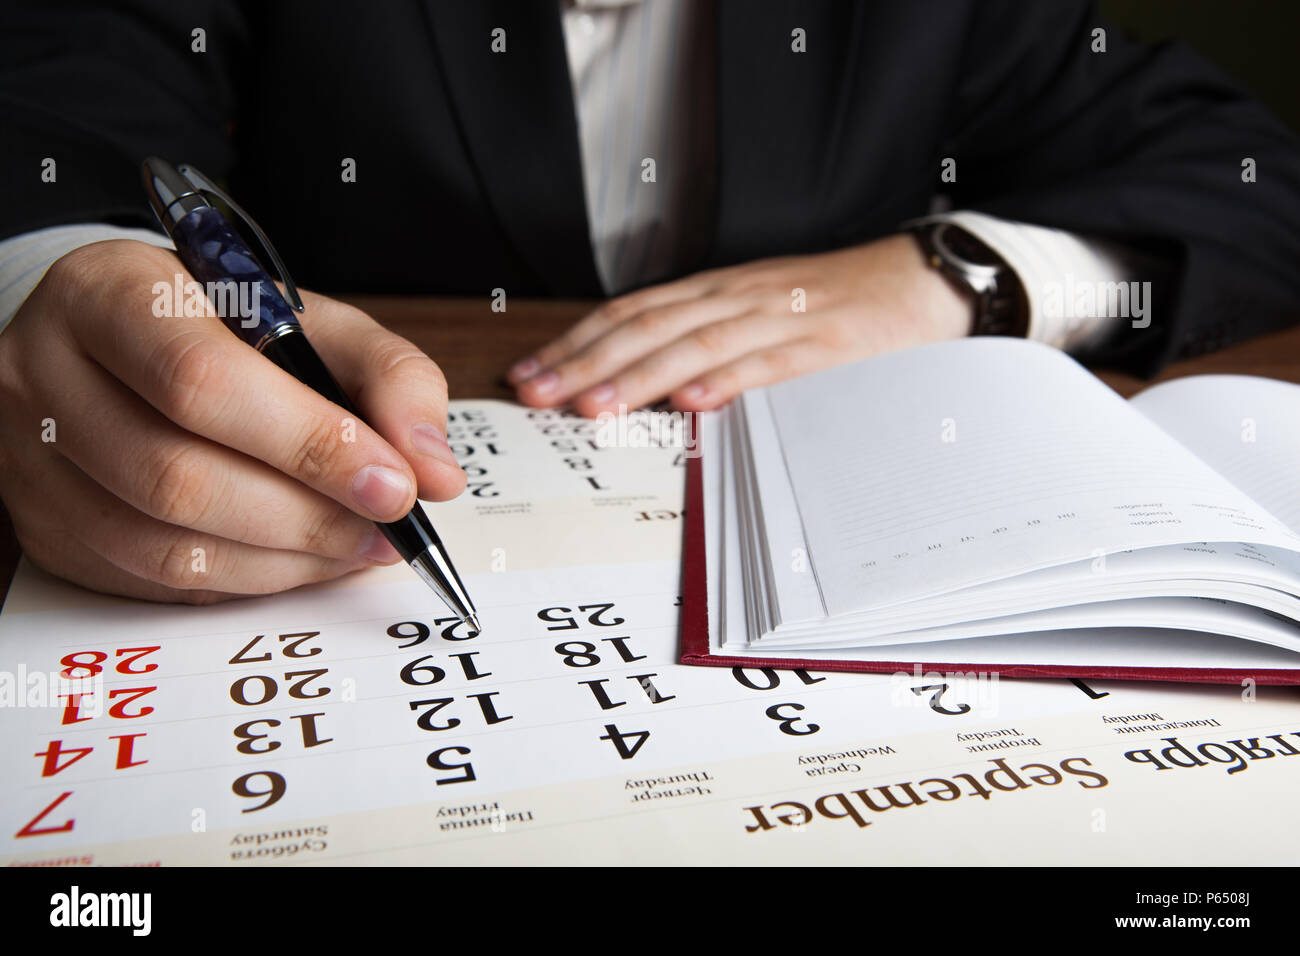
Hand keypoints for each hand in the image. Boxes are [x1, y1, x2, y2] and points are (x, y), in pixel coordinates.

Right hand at [0, 239, 464, 602]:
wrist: (120, 340)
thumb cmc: (227, 328)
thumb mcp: (315, 323)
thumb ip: (389, 378)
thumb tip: (436, 473)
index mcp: (113, 294)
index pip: (203, 380)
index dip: (309, 443)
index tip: (395, 486)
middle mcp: (50, 374)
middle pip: (178, 475)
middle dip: (307, 516)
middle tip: (386, 529)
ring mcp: (34, 459)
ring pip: (163, 544)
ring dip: (284, 561)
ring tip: (355, 547)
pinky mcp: (47, 526)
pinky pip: (154, 580)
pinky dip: (246, 580)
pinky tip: (298, 560)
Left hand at [508, 233, 972, 415]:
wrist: (921, 277)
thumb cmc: (835, 301)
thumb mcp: (760, 310)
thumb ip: (708, 339)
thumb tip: (650, 384)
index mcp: (718, 291)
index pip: (631, 313)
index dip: (577, 343)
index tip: (531, 372)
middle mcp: (737, 298)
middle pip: (648, 328)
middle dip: (586, 363)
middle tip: (535, 393)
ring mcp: (780, 319)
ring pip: (697, 345)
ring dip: (640, 376)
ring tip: (594, 406)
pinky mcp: (825, 346)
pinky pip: (771, 364)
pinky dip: (730, 382)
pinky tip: (694, 403)